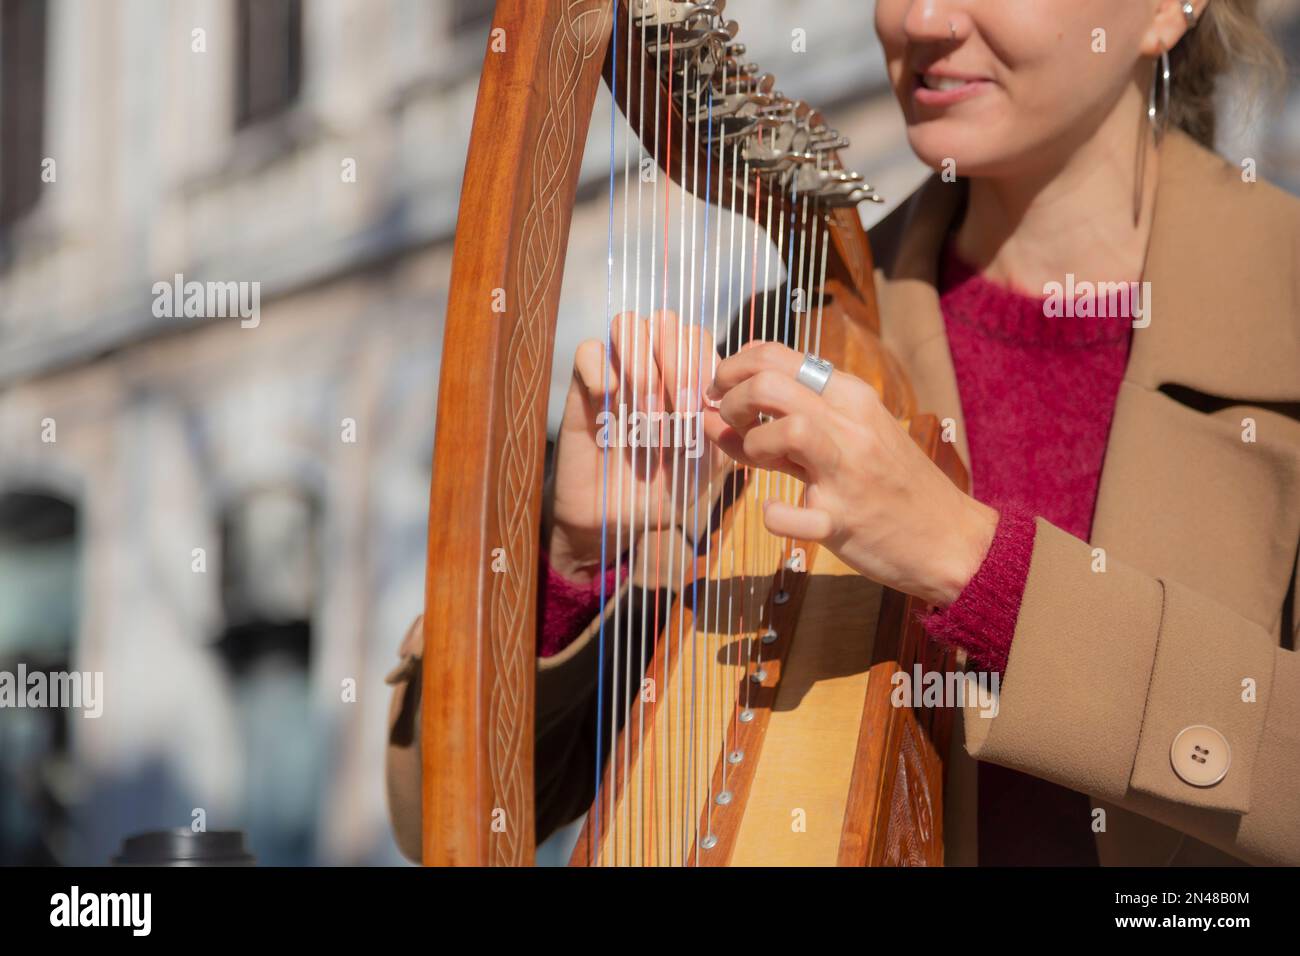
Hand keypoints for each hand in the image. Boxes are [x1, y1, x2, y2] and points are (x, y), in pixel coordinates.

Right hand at [546, 311, 728, 582]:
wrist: (617, 523)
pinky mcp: (582, 389)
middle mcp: (653, 368)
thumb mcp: (710, 469)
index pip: (698, 337)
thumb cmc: (666, 493)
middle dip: (676, 362)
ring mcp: (617, 375)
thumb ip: (730, 435)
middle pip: (666, 321)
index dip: (702, 365)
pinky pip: (589, 350)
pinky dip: (601, 369)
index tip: (699, 412)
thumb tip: (738, 402)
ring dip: (641, 364)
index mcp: (687, 379)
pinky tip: (609, 400)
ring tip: (645, 412)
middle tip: (677, 412)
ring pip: (628, 324)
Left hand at [700, 341, 997, 606]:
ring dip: (751, 445)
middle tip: (730, 425)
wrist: (949, 538)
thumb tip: (720, 401)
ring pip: (785, 430)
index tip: (720, 391)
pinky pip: (791, 515)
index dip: (732, 368)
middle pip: (770, 384)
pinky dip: (773, 515)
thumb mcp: (848, 433)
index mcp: (850, 395)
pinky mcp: (843, 519)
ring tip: (759, 462)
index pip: (775, 354)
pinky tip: (775, 511)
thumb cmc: (889, 482)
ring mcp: (848, 472)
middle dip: (731, 401)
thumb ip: (786, 415)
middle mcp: (851, 425)